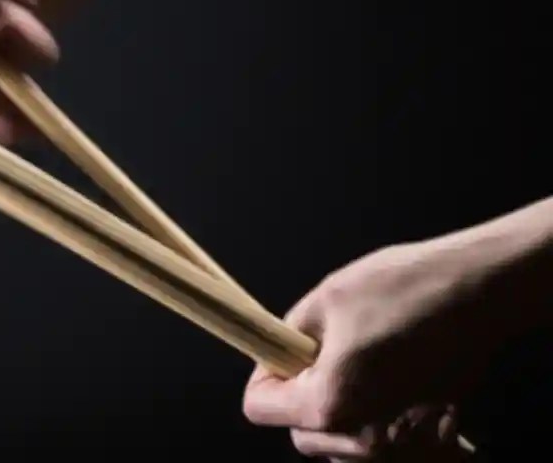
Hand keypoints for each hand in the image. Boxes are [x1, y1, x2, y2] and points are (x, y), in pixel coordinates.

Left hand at [242, 240, 499, 459]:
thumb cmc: (402, 290)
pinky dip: (381, 424)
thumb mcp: (323, 301)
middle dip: (300, 400)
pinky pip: (386, 445)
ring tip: (361, 370)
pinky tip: (393, 386)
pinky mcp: (436, 440)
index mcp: (328, 404)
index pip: (258, 408)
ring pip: (342, 447)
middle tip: (322, 358)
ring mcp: (404, 447)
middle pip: (302, 435)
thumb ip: (286, 339)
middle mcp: (365, 440)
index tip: (281, 355)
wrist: (478, 291)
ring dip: (340, 416)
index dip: (265, 375)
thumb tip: (277, 354)